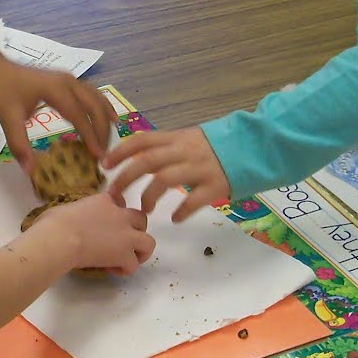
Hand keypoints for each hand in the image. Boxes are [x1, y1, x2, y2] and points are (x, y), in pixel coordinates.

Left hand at [0, 64, 115, 175]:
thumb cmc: (2, 92)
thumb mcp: (8, 119)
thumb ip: (19, 144)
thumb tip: (31, 171)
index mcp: (56, 90)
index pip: (80, 116)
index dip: (90, 136)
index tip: (98, 156)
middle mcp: (68, 82)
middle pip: (94, 106)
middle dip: (102, 129)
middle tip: (105, 152)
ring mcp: (70, 79)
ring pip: (97, 97)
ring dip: (105, 117)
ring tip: (111, 137)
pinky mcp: (68, 80)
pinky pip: (92, 93)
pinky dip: (101, 107)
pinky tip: (106, 117)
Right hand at [34, 192, 154, 274]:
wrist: (59, 238)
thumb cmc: (53, 223)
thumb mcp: (63, 210)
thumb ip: (71, 213)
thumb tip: (61, 220)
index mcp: (103, 201)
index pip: (119, 201)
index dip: (116, 213)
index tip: (107, 224)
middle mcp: (119, 214)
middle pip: (140, 219)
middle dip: (134, 231)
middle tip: (120, 243)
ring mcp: (125, 234)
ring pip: (148, 242)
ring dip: (139, 252)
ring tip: (126, 260)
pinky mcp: (124, 254)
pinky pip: (134, 264)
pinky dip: (126, 269)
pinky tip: (114, 270)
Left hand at [102, 126, 229, 221]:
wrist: (253, 147)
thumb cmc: (217, 146)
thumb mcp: (189, 138)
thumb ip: (167, 146)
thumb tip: (138, 156)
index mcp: (177, 138)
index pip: (142, 140)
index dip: (120, 151)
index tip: (104, 165)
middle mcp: (185, 151)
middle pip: (147, 162)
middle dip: (125, 178)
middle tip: (114, 195)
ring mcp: (200, 168)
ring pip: (165, 179)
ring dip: (149, 196)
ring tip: (145, 210)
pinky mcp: (215, 185)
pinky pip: (193, 200)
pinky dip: (181, 211)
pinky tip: (175, 218)